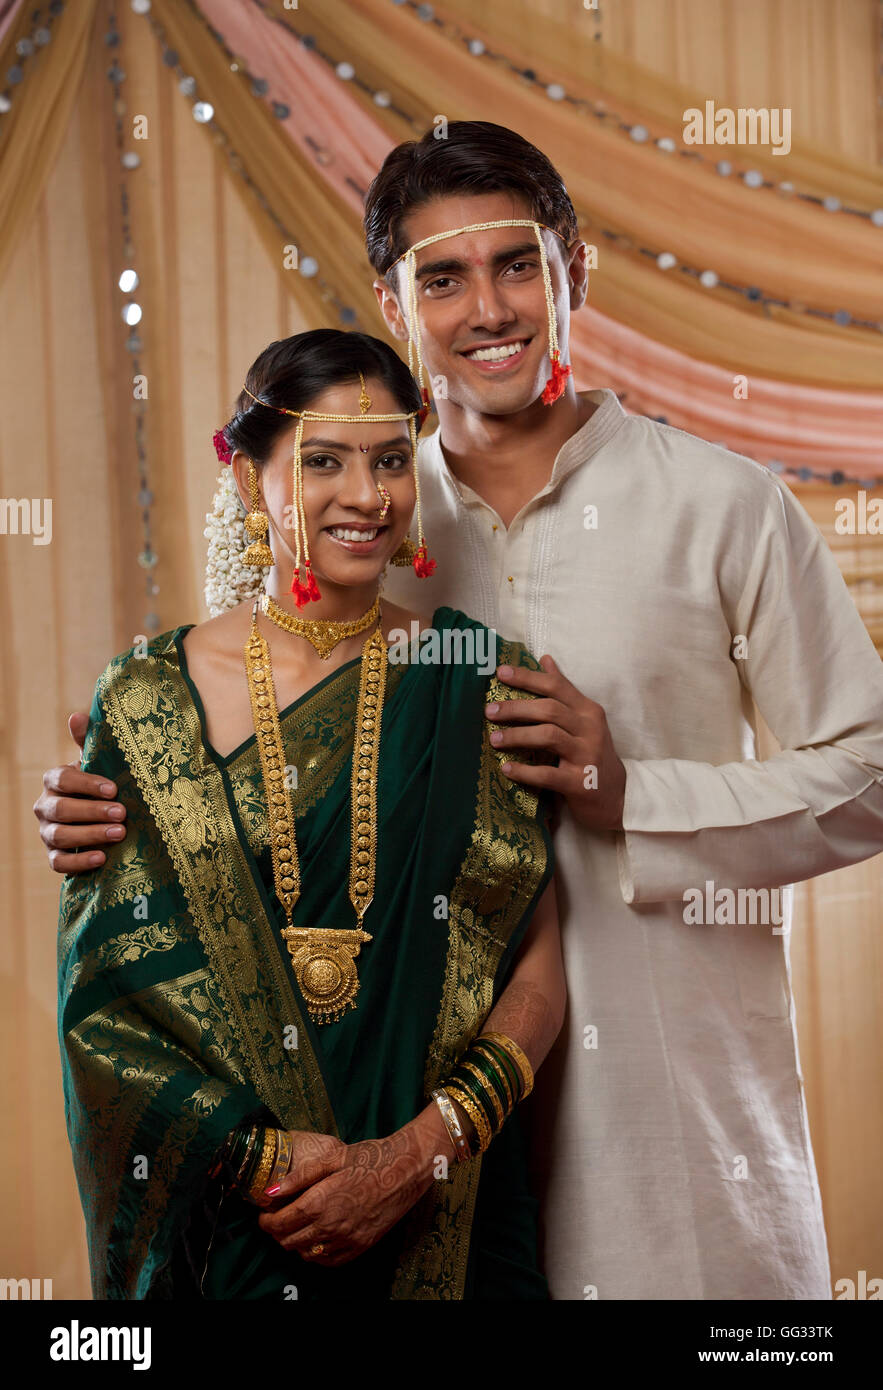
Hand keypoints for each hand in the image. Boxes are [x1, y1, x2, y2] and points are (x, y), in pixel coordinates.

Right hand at [34, 711, 126, 872]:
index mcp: (54, 780)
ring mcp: (47, 832)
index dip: (86, 784)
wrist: (100, 817)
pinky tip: (102, 858)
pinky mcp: (53, 855)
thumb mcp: (99, 763)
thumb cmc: (101, 785)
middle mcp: (45, 806)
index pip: (61, 779)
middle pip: (62, 809)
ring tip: (119, 833)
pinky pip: (58, 862)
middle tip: (122, 813)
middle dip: (93, 812)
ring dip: (90, 835)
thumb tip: (77, 716)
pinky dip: (79, 861)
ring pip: (60, 835)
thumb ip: (89, 741)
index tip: (113, 789)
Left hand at [258, 1110, 442, 1266]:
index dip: (265, 1220)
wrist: (406, 1169)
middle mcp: (330, 1226)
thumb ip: (299, 1177)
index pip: (278, 1224)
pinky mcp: (361, 1247)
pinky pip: (329, 1261)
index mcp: (319, 1202)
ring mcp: (346, 1240)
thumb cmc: (369, 1158)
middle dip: (277, 1231)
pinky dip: (316, 1254)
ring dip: (295, 1243)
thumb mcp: (332, 1158)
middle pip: (288, 1242)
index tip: (264, 1213)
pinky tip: (317, 1238)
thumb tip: (270, 1191)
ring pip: (306, 1254)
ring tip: (297, 1225)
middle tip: (278, 1218)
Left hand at [486, 654, 625, 830]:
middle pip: (549, 709)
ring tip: (494, 739)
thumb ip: (565, 691)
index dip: (528, 677)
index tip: (501, 673)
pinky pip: (548, 773)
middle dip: (516, 708)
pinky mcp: (580, 783)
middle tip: (490, 711)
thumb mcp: (585, 720)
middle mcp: (591, 729)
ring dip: (517, 736)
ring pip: (549, 736)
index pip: (556, 686)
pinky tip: (507, 769)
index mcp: (589, 710)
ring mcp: (587, 755)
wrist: (619, 797)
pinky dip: (525, 771)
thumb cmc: (593, 754)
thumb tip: (545, 659)